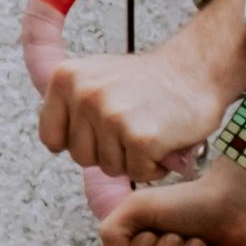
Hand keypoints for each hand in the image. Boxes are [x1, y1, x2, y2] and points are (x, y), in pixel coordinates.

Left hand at [38, 0, 245, 180]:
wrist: (194, 72)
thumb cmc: (148, 82)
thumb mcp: (96, 78)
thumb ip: (70, 105)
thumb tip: (53, 142)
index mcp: (66, 78)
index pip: (51, 137)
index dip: (81, 142)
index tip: (102, 130)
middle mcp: (84, 94)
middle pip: (80, 157)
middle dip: (108, 152)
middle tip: (133, 128)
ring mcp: (111, 115)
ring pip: (109, 168)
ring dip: (134, 159)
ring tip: (150, 132)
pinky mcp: (139, 137)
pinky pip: (138, 173)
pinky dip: (154, 166)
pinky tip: (164, 143)